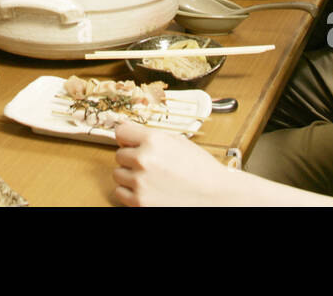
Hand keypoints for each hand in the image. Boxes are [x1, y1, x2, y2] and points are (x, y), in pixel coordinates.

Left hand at [112, 121, 242, 206]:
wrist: (214, 196)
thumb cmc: (200, 169)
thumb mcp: (177, 141)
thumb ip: (149, 135)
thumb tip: (125, 129)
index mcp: (153, 141)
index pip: (120, 132)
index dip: (128, 138)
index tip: (132, 143)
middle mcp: (143, 160)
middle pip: (119, 155)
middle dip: (132, 158)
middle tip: (151, 164)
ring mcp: (140, 183)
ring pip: (118, 174)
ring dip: (130, 176)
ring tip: (151, 178)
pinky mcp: (139, 202)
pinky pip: (120, 193)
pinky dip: (131, 192)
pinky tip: (148, 189)